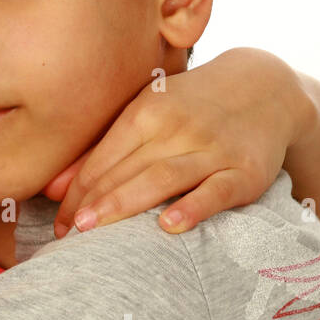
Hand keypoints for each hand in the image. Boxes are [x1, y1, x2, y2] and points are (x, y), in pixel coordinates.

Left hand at [44, 48, 312, 236]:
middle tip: (66, 232)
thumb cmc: (193, 107)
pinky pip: (216, 191)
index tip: (58, 222)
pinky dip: (192, 207)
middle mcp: (177, 127)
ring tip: (93, 229)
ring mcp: (213, 149)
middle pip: (126, 169)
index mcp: (147, 111)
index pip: (102, 157)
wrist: (266, 87)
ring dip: (124, 203)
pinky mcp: (246, 171)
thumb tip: (53, 189)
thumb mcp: (147, 114)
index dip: (77, 191)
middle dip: (92, 202)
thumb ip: (103, 151)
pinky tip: (168, 226)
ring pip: (162, 178)